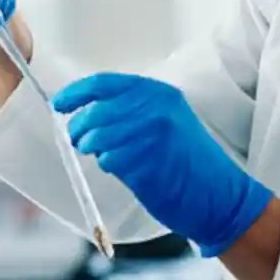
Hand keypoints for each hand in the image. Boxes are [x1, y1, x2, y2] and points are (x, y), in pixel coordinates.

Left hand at [53, 73, 272, 256]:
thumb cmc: (189, 163)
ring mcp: (151, 135)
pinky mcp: (146, 163)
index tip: (59, 104)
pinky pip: (109, 161)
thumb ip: (132, 111)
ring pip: (97, 137)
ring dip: (93, 149)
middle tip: (77, 140)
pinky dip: (109, 166)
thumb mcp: (167, 121)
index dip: (76, 93)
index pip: (104, 83)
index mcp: (159, 93)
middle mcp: (155, 108)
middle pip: (95, 111)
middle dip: (78, 127)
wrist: (220, 196)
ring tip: (108, 157)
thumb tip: (87, 111)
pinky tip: (127, 171)